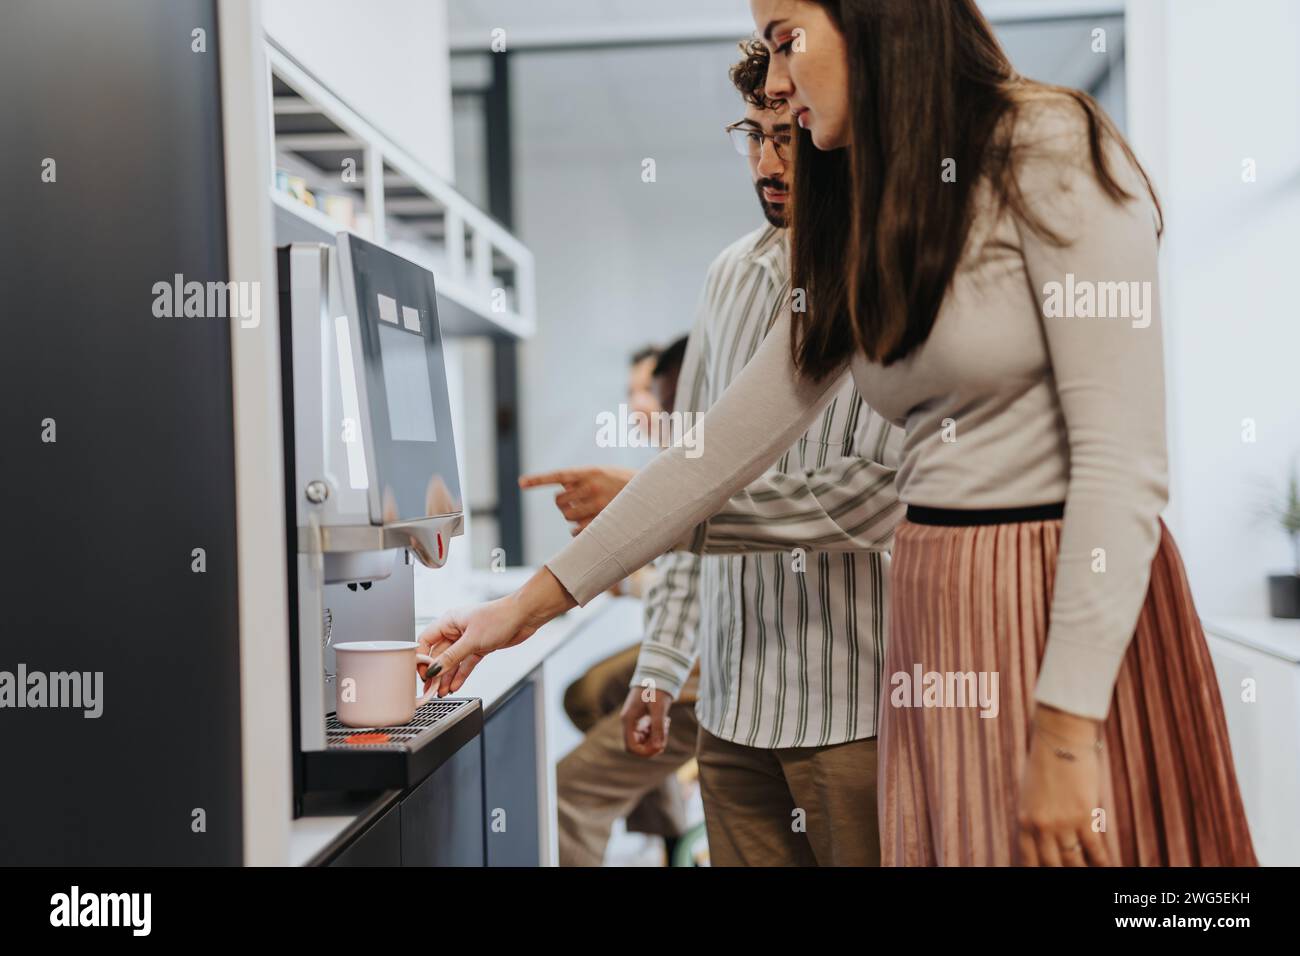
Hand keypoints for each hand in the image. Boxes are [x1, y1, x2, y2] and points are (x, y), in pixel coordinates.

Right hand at [416, 568, 575, 696]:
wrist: (524, 616)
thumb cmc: (499, 617)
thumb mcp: (472, 640)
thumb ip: (452, 657)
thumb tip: (434, 669)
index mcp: (449, 621)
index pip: (426, 641)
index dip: (422, 658)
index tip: (422, 673)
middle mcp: (456, 630)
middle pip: (438, 654)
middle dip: (435, 672)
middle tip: (430, 688)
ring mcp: (468, 639)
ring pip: (452, 661)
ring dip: (446, 677)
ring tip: (441, 692)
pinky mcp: (479, 647)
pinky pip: (465, 663)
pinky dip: (460, 675)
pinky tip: (454, 686)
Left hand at [519, 467, 636, 533]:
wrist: (654, 497)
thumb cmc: (627, 486)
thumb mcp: (606, 474)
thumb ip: (584, 478)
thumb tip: (563, 486)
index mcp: (591, 472)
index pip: (558, 476)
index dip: (538, 480)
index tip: (521, 483)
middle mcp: (592, 488)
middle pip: (560, 501)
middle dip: (563, 504)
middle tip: (574, 504)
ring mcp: (597, 506)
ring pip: (567, 516)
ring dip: (571, 517)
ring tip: (585, 514)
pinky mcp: (602, 523)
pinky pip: (577, 531)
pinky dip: (578, 531)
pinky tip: (589, 526)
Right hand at [620, 684, 674, 756]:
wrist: (657, 673)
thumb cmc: (656, 688)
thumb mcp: (659, 708)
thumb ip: (658, 728)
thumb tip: (659, 748)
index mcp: (628, 720)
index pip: (631, 747)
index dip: (644, 752)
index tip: (660, 747)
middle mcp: (628, 722)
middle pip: (636, 746)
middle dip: (652, 745)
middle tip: (665, 732)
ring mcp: (633, 721)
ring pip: (642, 740)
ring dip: (655, 738)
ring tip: (666, 723)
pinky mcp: (640, 718)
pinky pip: (646, 733)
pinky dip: (656, 731)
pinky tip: (665, 720)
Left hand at [1017, 704, 1110, 866]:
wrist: (1059, 739)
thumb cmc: (1045, 762)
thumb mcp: (1030, 793)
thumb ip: (1036, 817)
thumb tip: (1047, 838)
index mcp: (1023, 819)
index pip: (1029, 859)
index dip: (1040, 872)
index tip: (1049, 876)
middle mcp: (1040, 825)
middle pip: (1053, 864)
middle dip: (1064, 873)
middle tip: (1074, 876)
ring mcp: (1062, 822)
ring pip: (1075, 860)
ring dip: (1084, 869)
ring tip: (1092, 874)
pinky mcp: (1084, 815)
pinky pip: (1095, 848)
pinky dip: (1103, 862)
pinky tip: (1109, 868)